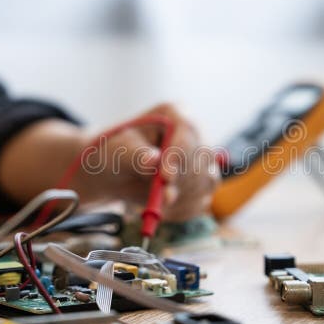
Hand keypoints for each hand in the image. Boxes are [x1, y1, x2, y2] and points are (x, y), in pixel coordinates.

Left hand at [75, 103, 219, 220]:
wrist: (117, 175)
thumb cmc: (116, 154)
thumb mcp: (120, 150)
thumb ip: (135, 155)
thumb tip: (153, 160)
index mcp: (176, 114)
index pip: (187, 129)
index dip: (180, 154)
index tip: (166, 178)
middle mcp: (196, 135)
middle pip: (203, 157)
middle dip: (181, 181)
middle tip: (161, 198)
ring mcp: (204, 160)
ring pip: (207, 180)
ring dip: (183, 197)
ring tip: (157, 201)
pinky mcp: (203, 184)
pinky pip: (202, 200)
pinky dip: (183, 209)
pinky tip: (164, 208)